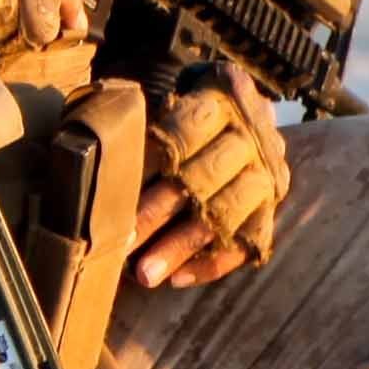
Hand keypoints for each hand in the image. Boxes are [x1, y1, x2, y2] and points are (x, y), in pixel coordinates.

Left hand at [130, 61, 287, 289]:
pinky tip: (177, 278)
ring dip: (181, 246)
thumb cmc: (186, 106)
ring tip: (144, 275)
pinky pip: (246, 243)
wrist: (240, 109)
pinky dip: (211, 264)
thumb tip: (95, 148)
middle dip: (158, 213)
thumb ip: (140, 115)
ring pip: (225, 215)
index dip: (147, 164)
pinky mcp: (273, 208)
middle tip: (121, 244)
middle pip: (203, 178)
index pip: (185, 132)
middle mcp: (255, 135)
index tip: (111, 193)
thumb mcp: (170, 90)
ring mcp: (269, 174)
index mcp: (227, 94)